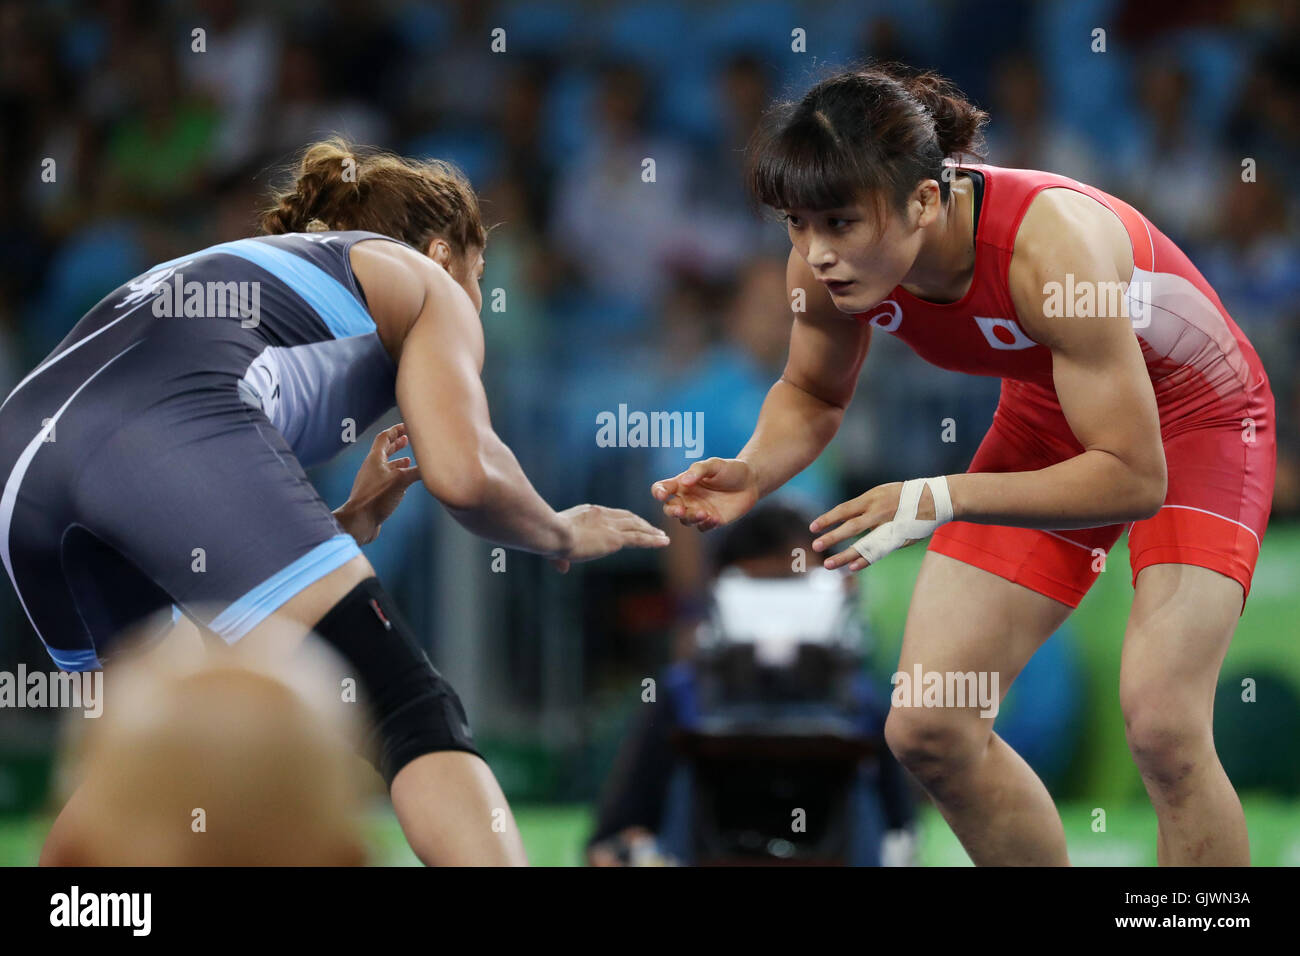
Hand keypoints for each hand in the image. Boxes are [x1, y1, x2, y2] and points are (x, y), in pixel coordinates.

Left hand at [334, 423, 422, 544]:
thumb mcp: (401, 480)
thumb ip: (418, 471)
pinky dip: (397, 476)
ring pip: (386, 466)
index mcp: (375, 459)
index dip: (396, 430)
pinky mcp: (374, 494)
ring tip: (409, 460)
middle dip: (397, 444)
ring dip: (397, 461)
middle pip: (384, 450)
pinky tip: (405, 482)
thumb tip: (434, 467)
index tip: (406, 426)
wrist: (359, 521)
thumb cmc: (376, 497)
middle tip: (407, 439)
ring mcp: (372, 481)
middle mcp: (372, 468)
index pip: (384, 437)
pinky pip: (386, 480)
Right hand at [550, 504, 668, 572]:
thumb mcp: (553, 549)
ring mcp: (610, 526)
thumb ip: (559, 559)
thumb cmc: (547, 539)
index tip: (632, 524)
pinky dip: (653, 540)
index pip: (611, 515)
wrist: (552, 533)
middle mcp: (602, 515)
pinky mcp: (614, 538)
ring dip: (651, 532)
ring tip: (662, 537)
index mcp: (588, 513)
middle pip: (627, 518)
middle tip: (653, 529)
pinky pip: (639, 538)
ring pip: (636, 527)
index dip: (624, 520)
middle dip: (641, 524)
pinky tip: (663, 541)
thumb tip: (562, 569)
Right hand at [650, 457, 758, 531]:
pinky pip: (703, 527)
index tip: (661, 494)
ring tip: (704, 513)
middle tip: (680, 510)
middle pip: (670, 509)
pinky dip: (706, 524)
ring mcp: (698, 511)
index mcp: (682, 483)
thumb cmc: (730, 469)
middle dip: (672, 511)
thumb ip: (698, 470)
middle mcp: (687, 499)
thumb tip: (684, 481)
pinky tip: (715, 518)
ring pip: (685, 520)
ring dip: (691, 518)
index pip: (663, 488)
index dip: (658, 492)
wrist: (751, 481)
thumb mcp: (714, 464)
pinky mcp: (711, 521)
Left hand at [810, 480, 934, 570]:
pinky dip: (866, 560)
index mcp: (872, 498)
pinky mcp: (899, 538)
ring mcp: (889, 526)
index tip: (813, 527)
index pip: (844, 510)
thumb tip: (847, 517)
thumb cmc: (906, 495)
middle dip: (831, 537)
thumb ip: (866, 505)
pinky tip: (853, 567)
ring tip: (829, 564)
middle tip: (815, 546)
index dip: (828, 519)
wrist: (936, 498)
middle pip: (850, 527)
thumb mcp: (883, 492)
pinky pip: (880, 551)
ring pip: (863, 543)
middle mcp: (878, 512)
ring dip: (844, 555)